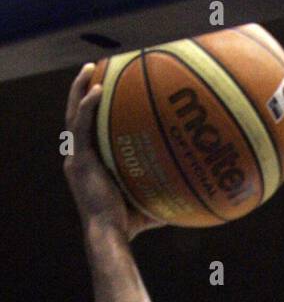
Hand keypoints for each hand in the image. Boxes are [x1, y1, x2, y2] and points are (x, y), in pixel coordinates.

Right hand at [63, 64, 164, 241]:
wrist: (110, 234)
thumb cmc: (130, 223)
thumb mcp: (148, 198)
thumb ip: (163, 186)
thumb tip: (191, 184)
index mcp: (90, 163)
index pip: (89, 129)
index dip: (93, 108)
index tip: (103, 87)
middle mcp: (78, 157)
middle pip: (78, 114)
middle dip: (83, 89)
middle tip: (94, 67)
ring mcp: (76, 158)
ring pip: (74, 114)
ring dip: (80, 88)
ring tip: (90, 67)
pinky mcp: (78, 161)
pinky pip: (81, 126)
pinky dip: (88, 107)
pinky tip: (98, 90)